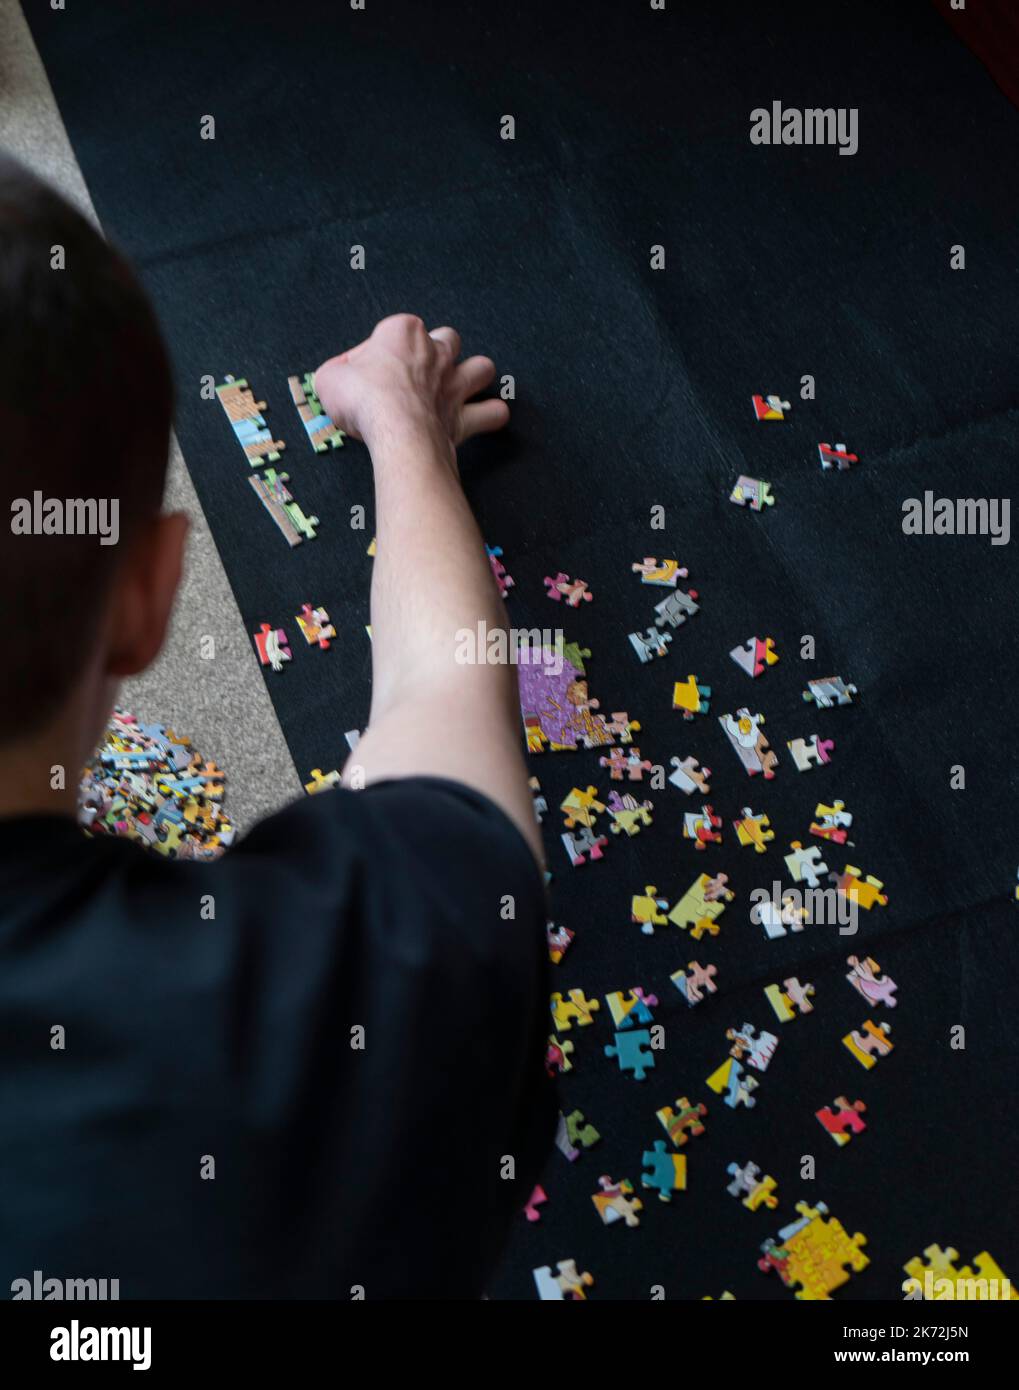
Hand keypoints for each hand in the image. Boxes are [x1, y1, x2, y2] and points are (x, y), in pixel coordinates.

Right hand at [313, 314, 509, 448]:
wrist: (395, 430)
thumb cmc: (364, 399)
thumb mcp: (330, 378)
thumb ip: (338, 372)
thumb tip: (341, 377)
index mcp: (403, 332)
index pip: (392, 334)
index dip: (378, 354)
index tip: (366, 375)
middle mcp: (435, 352)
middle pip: (447, 340)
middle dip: (439, 352)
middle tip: (423, 372)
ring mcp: (454, 383)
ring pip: (481, 368)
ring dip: (475, 376)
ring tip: (463, 387)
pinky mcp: (465, 415)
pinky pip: (491, 413)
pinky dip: (491, 415)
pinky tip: (487, 416)